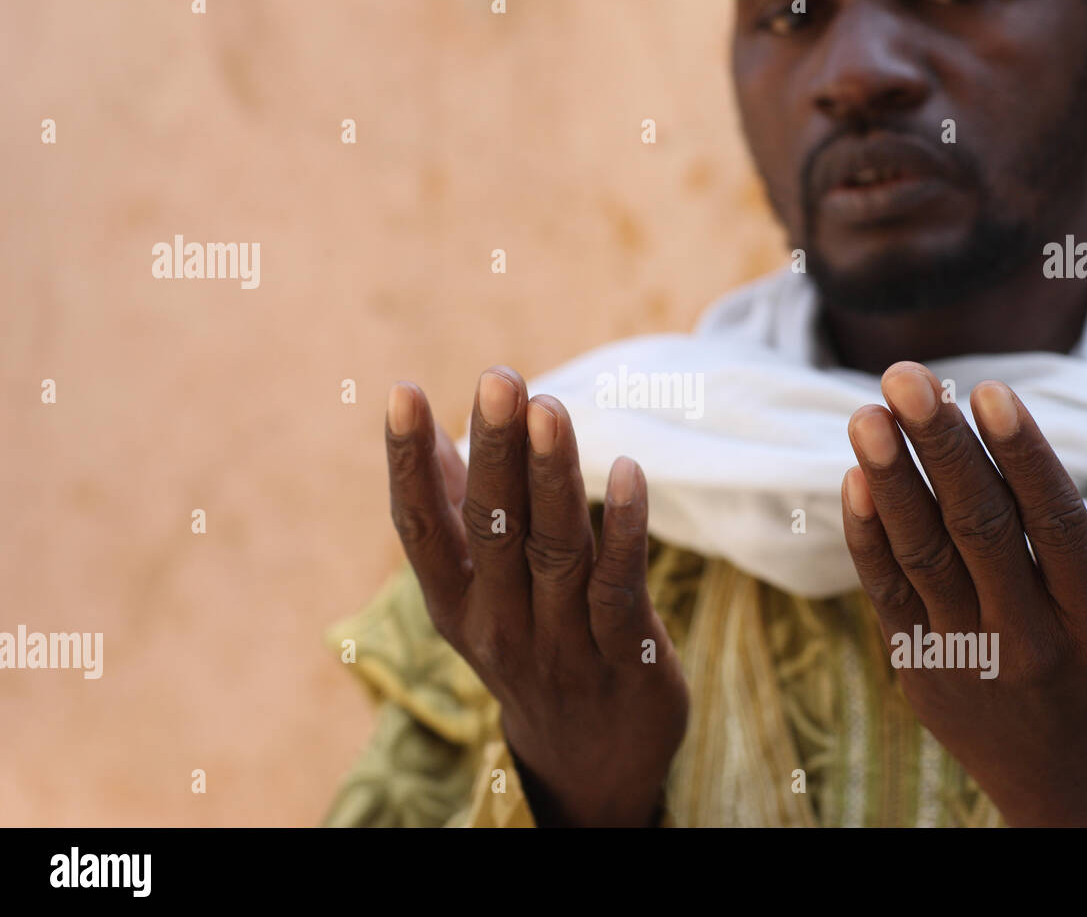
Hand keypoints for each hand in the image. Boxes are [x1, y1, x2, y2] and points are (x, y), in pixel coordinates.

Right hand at [384, 367, 688, 826]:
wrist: (588, 760)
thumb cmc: (526, 642)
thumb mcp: (474, 588)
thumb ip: (451, 504)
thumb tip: (416, 419)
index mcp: (454, 602)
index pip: (420, 527)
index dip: (407, 462)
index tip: (402, 392)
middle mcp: (498, 623)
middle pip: (492, 527)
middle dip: (495, 450)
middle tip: (498, 379)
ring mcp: (562, 642)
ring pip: (554, 549)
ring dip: (553, 476)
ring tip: (550, 408)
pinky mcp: (625, 655)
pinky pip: (620, 585)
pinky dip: (625, 527)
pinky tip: (629, 470)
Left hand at [840, 362, 1086, 826]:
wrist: (1057, 765)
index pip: (1057, 522)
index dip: (1022, 454)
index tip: (988, 389)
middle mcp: (1030, 637)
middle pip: (979, 527)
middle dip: (940, 447)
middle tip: (906, 377)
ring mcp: (967, 654)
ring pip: (923, 554)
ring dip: (890, 480)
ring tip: (867, 415)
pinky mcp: (917, 663)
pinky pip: (885, 590)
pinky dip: (868, 534)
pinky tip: (856, 477)